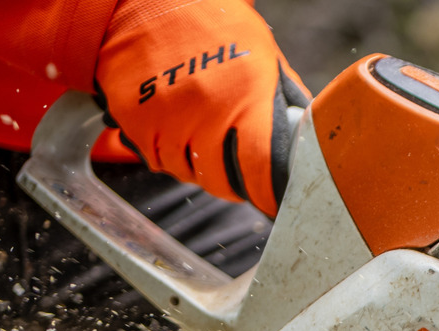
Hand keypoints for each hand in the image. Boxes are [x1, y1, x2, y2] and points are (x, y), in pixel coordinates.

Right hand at [93, 0, 309, 215]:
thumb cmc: (210, 23)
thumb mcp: (261, 55)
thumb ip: (282, 98)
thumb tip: (306, 136)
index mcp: (245, 96)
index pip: (259, 168)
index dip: (266, 193)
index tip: (270, 199)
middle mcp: (205, 109)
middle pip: (218, 179)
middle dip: (231, 185)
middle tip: (237, 178)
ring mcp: (165, 114)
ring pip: (183, 172)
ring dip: (195, 169)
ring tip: (202, 147)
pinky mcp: (132, 116)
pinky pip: (152, 156)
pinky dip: (164, 154)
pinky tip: (174, 134)